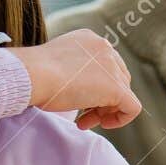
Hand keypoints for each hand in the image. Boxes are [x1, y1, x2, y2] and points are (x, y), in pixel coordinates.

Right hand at [10, 30, 141, 130]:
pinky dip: (121, 119)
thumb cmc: (34, 74)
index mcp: (90, 40)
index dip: (95, 87)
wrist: (32, 74)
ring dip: (105, 111)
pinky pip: (132, 108)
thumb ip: (71, 70)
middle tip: (82, 115)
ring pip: (123, 94)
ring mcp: (113, 67)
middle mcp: (105, 48)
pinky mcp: (116, 88)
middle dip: (101, 100)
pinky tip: (103, 124)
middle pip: (117, 79)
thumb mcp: (55, 64)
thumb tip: (73, 87)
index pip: (104, 66)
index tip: (77, 101)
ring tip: (85, 121)